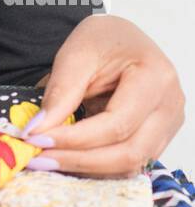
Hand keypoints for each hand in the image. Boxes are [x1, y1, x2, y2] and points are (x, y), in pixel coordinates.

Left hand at [21, 14, 184, 176]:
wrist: (120, 38)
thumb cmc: (103, 39)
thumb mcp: (77, 53)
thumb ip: (61, 92)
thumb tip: (38, 130)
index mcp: (156, 77)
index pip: (117, 123)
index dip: (75, 138)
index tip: (37, 139)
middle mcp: (170, 106)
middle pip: (129, 152)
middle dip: (80, 160)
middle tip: (39, 158)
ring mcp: (168, 126)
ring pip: (130, 165)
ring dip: (87, 168)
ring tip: (48, 160)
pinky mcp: (157, 139)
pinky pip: (129, 164)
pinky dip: (97, 166)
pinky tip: (68, 158)